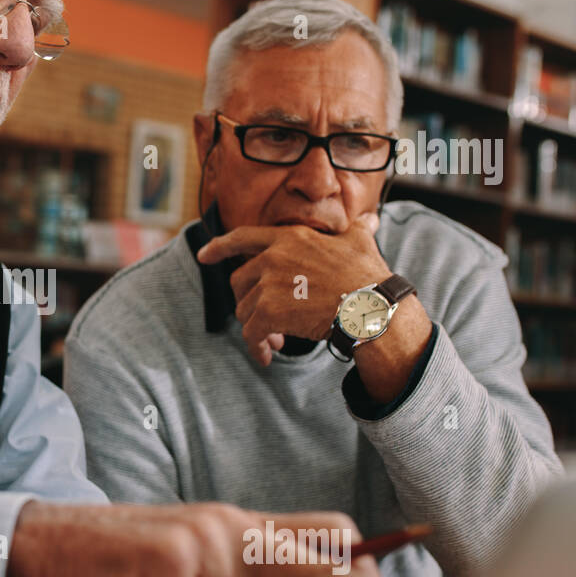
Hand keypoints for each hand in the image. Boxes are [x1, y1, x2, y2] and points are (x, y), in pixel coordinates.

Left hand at [195, 212, 388, 365]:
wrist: (371, 307)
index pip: (243, 237)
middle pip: (240, 281)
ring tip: (276, 341)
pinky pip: (250, 332)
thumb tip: (371, 220)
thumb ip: (358, 230)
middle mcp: (273, 257)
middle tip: (267, 321)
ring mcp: (269, 284)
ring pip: (244, 310)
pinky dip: (255, 346)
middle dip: (248, 302)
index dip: (220, 246)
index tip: (204, 255)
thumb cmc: (369, 277)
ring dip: (257, 328)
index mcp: (290, 238)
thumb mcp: (361, 243)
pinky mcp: (269, 312)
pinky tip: (266, 356)